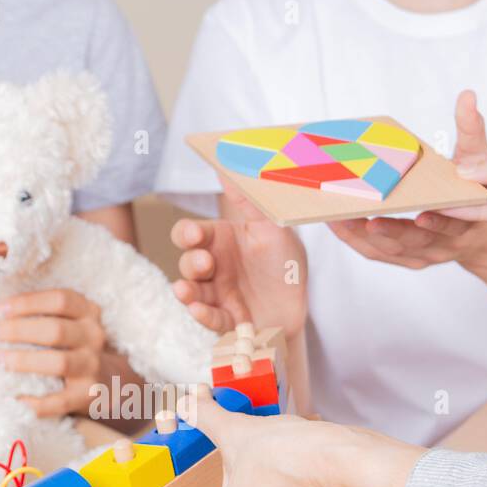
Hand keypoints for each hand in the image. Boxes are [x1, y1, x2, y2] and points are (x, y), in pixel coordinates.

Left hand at [0, 287, 108, 416]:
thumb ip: (40, 312)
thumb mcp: (67, 320)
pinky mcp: (87, 395)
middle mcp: (94, 337)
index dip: (27, 303)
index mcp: (88, 312)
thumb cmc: (71, 344)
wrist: (107, 379)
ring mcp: (92, 367)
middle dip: (17, 330)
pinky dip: (34, 402)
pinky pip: (58, 402)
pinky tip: (13, 397)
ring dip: (22, 360)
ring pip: (58, 362)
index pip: (60, 300)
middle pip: (56, 330)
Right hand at [171, 177, 308, 337]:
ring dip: (186, 291)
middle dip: (192, 263)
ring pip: (192, 292)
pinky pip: (209, 318)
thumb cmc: (284, 262)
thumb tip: (227, 166)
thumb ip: (248, 202)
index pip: (190, 234)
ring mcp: (217, 295)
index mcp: (220, 242)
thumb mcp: (271, 228)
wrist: (302, 302)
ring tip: (185, 291)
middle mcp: (213, 267)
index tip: (195, 235)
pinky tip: (198, 310)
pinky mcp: (227, 320)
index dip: (186, 234)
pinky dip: (202, 315)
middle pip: (188, 263)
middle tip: (205, 263)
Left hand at [326, 91, 486, 269]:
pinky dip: (356, 240)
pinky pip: (376, 252)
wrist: (478, 232)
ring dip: (364, 237)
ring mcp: (422, 254)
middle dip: (391, 232)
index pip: (453, 224)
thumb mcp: (478, 158)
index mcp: (465, 219)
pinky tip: (337, 223)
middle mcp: (443, 243)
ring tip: (340, 219)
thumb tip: (467, 96)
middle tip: (368, 221)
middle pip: (415, 243)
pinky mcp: (403, 258)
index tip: (423, 215)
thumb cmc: (472, 188)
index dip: (438, 222)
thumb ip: (471, 130)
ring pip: (390, 251)